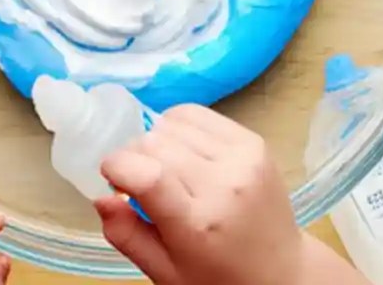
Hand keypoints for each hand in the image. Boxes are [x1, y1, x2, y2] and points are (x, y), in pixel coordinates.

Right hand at [95, 105, 368, 284]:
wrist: (280, 270)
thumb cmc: (217, 277)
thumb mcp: (164, 272)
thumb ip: (126, 235)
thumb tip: (102, 196)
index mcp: (198, 226)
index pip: (147, 175)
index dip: (117, 166)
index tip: (110, 176)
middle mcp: (224, 186)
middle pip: (154, 143)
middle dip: (133, 156)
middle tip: (138, 180)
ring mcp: (242, 159)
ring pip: (172, 124)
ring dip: (156, 141)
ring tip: (165, 168)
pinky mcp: (253, 142)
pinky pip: (197, 114)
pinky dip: (179, 126)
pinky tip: (183, 151)